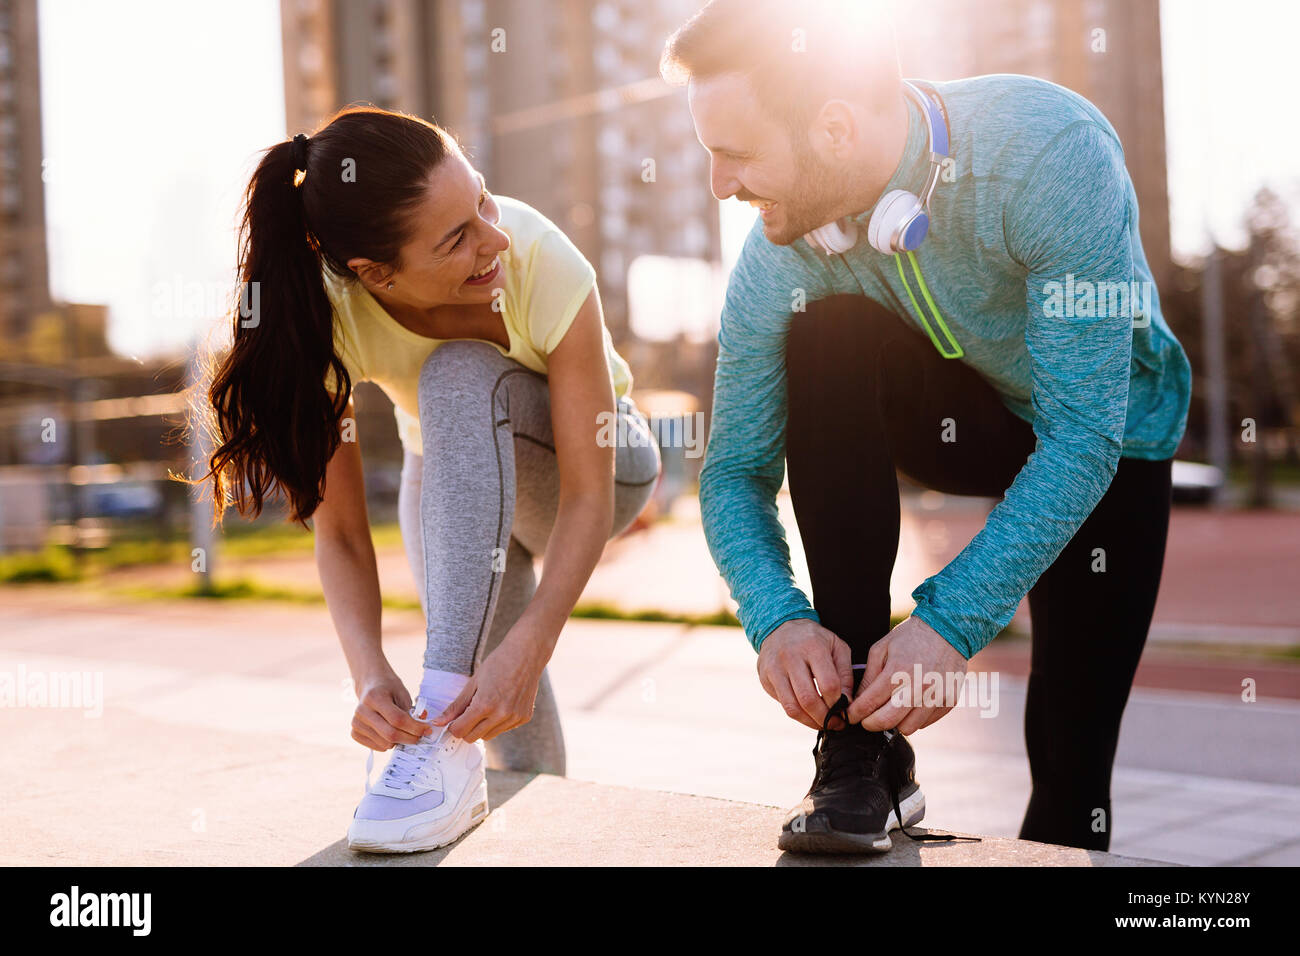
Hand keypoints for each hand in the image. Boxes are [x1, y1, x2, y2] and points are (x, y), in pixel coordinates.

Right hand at [351, 666, 432, 750]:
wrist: (370, 685)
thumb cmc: (388, 688)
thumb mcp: (402, 693)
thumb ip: (412, 710)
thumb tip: (423, 727)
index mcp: (374, 697)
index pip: (398, 720)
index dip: (415, 727)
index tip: (426, 729)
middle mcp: (362, 711)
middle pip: (390, 734)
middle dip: (410, 738)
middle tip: (420, 736)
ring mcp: (356, 723)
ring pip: (384, 743)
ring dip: (399, 741)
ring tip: (403, 731)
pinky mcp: (354, 733)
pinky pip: (376, 747)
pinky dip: (388, 744)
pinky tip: (390, 732)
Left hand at [431, 628, 549, 742]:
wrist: (527, 654)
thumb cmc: (498, 663)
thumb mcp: (473, 683)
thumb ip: (456, 706)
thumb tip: (437, 722)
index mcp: (485, 705)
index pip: (460, 731)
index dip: (454, 726)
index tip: (454, 719)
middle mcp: (501, 715)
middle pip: (472, 737)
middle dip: (466, 728)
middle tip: (468, 712)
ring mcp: (514, 718)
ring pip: (488, 736)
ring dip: (482, 727)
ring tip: (486, 706)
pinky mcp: (524, 718)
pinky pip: (503, 729)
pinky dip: (498, 722)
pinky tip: (501, 704)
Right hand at [756, 618, 853, 730]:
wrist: (781, 626)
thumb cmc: (815, 640)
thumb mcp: (837, 647)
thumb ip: (845, 674)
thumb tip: (847, 703)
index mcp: (812, 647)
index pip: (828, 685)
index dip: (839, 703)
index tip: (845, 711)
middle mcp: (790, 657)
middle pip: (808, 699)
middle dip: (825, 718)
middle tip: (836, 725)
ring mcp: (774, 669)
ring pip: (792, 707)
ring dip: (810, 722)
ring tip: (823, 724)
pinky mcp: (765, 678)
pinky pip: (782, 704)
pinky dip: (798, 714)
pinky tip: (809, 714)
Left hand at [846, 615, 967, 733]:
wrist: (948, 629)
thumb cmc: (911, 637)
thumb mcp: (882, 648)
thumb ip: (869, 676)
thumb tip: (859, 700)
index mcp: (898, 670)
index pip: (870, 703)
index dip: (855, 713)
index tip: (850, 716)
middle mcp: (919, 686)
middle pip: (888, 721)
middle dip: (871, 724)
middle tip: (866, 719)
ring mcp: (936, 696)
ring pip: (908, 728)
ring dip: (895, 723)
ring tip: (891, 710)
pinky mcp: (949, 701)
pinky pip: (925, 723)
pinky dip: (914, 718)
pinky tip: (909, 705)